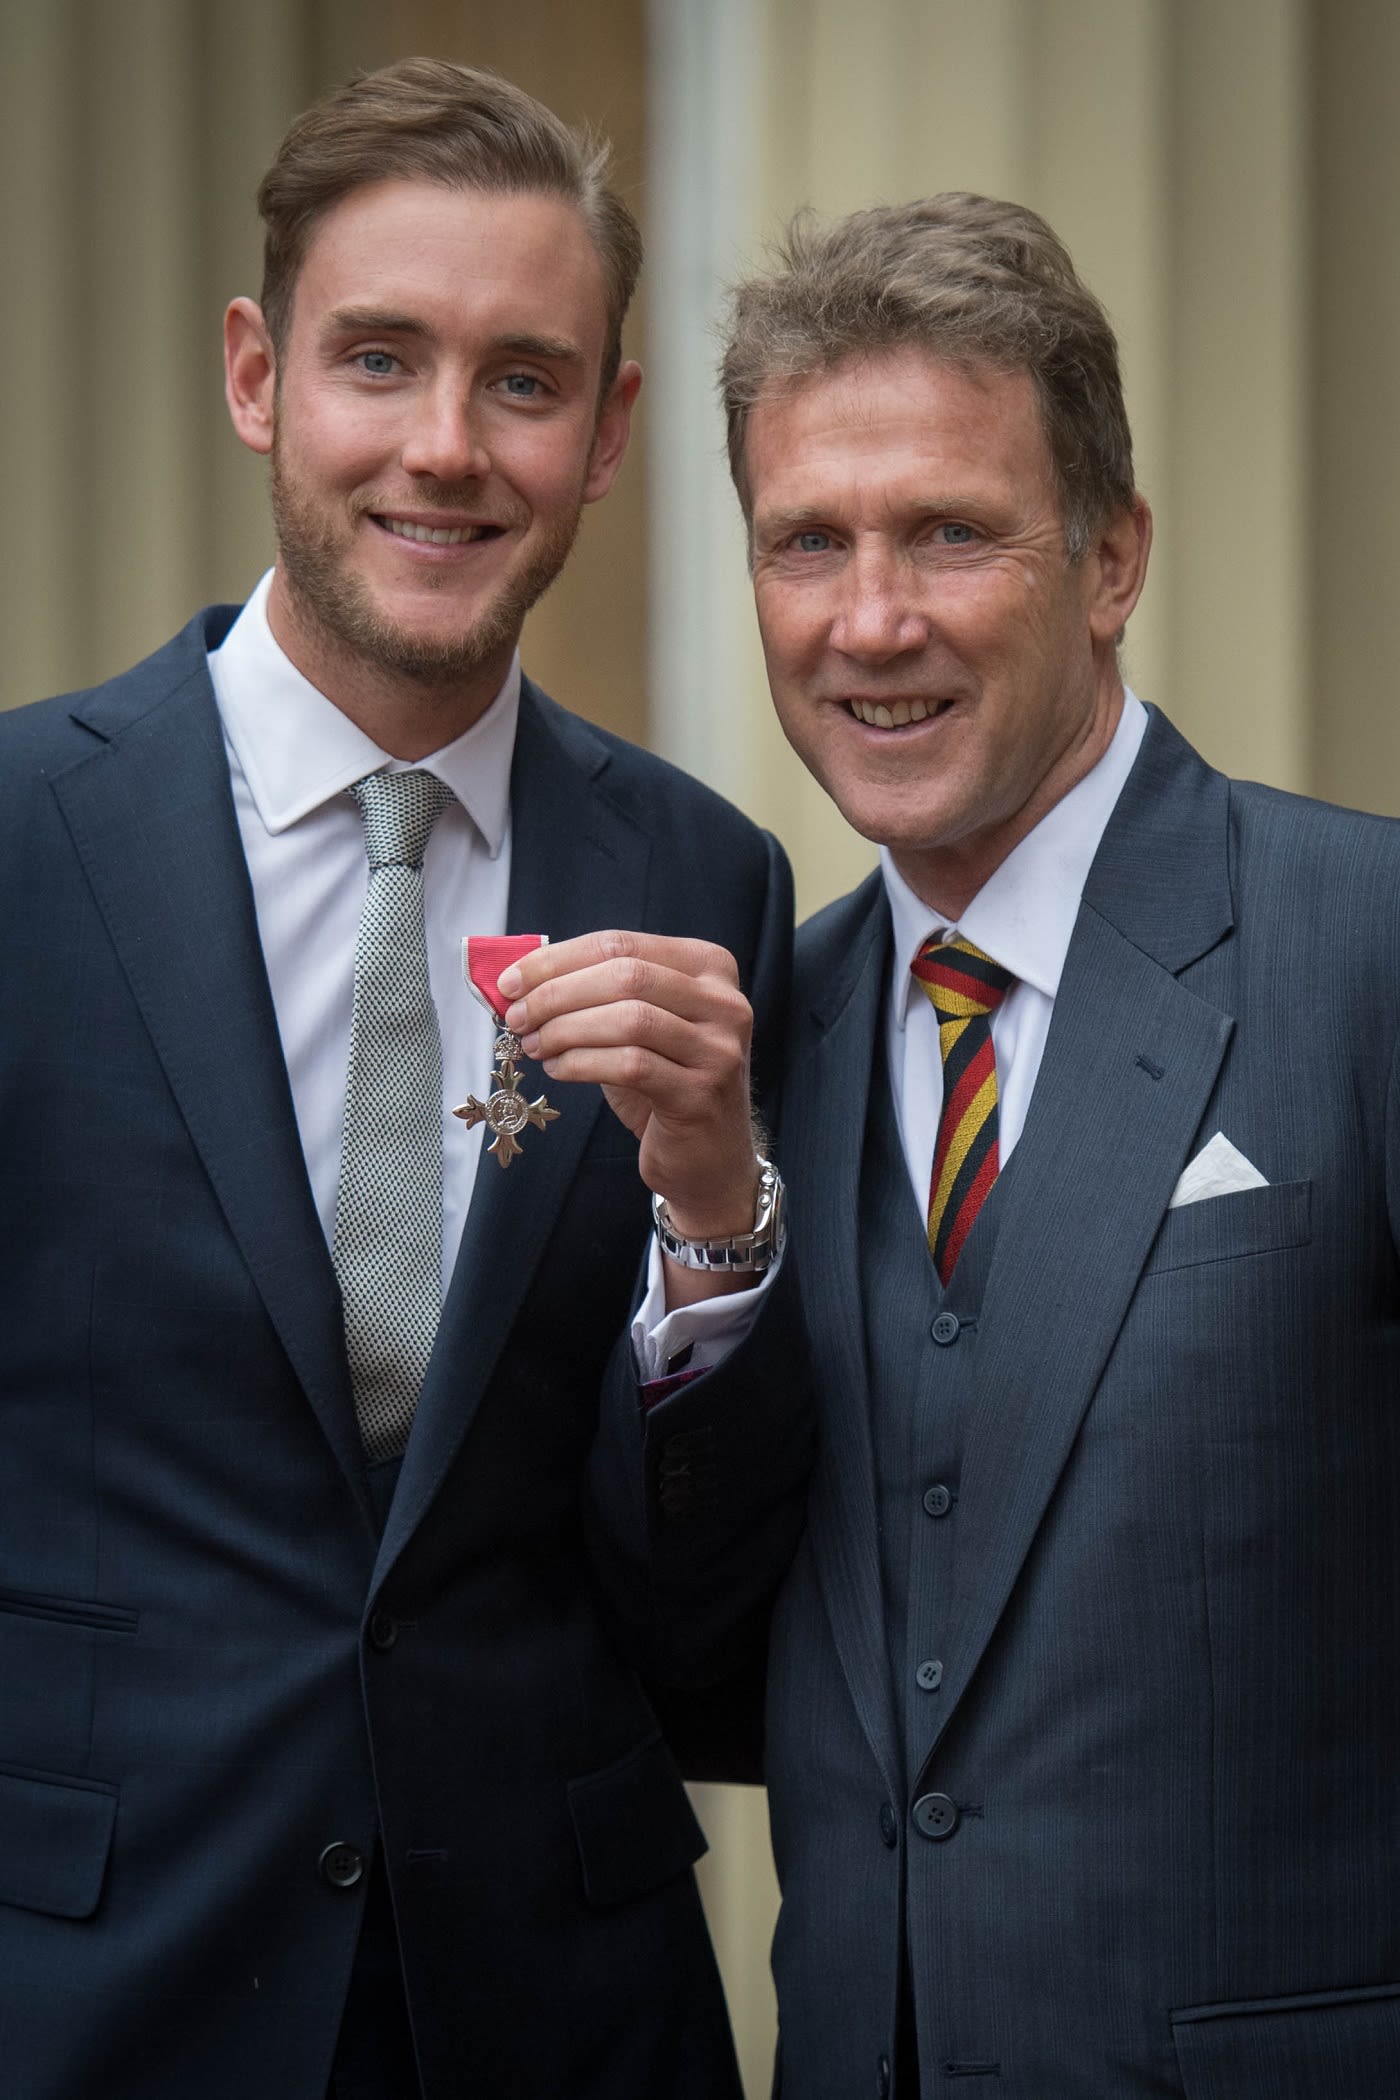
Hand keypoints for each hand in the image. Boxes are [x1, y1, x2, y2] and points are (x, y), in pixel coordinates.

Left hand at [500, 932, 761, 1285]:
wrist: (708, 1156)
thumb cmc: (663, 1082)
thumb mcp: (636, 1026)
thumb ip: (596, 993)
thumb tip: (520, 979)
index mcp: (709, 968)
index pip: (621, 944)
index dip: (558, 960)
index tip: (510, 981)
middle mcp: (724, 1003)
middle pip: (625, 976)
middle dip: (557, 994)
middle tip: (517, 1016)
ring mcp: (719, 1049)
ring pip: (629, 1019)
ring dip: (565, 1030)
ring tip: (533, 1045)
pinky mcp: (702, 1095)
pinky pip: (630, 1066)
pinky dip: (581, 1063)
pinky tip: (557, 1069)